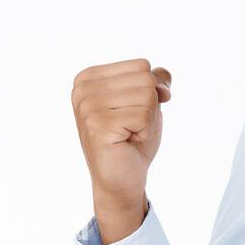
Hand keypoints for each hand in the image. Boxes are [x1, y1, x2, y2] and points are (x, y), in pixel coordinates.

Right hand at [72, 58, 172, 211]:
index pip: (141, 66)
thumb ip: (155, 80)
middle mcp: (83, 88)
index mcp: (89, 77)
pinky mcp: (98, 124)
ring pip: (147, 96)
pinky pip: (144, 115)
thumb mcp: (147, 102)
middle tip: (132, 126)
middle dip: (150, 106)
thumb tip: (161, 82)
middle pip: (145, 79)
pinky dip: (145, 132)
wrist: (121, 178)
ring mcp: (88, 106)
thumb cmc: (132, 139)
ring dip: (147, 120)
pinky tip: (127, 142)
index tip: (131, 112)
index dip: (149, 92)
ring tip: (129, 134)